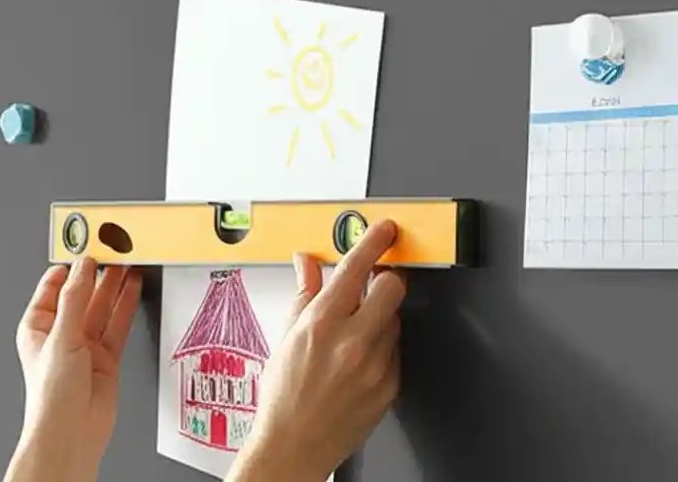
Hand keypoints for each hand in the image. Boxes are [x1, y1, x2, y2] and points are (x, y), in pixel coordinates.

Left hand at [4, 259, 142, 481]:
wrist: (71, 433)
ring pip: (102, 306)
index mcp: (38, 326)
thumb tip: (83, 267)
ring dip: (114, 285)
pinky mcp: (106, 357)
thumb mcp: (61, 338)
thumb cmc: (51, 397)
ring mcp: (84, 345)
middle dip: (96, 272)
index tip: (87, 245)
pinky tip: (133, 288)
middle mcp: (61, 334)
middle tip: (113, 249)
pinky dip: (126, 305)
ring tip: (128, 261)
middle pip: (82, 294)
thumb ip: (75, 300)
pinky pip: (117, 324)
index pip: (54, 286)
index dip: (71, 265)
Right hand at [228, 220, 407, 481]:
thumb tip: (307, 263)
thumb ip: (303, 294)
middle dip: (384, 281)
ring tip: (353, 337)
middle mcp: (352, 342)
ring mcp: (375, 365)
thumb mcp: (285, 337)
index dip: (374, 242)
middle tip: (371, 286)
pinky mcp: (390, 386)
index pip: (357, 267)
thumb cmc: (283, 398)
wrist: (294, 446)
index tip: (385, 230)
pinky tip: (358, 362)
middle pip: (393, 287)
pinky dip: (381, 349)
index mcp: (321, 323)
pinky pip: (395, 351)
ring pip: (394, 320)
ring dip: (379, 318)